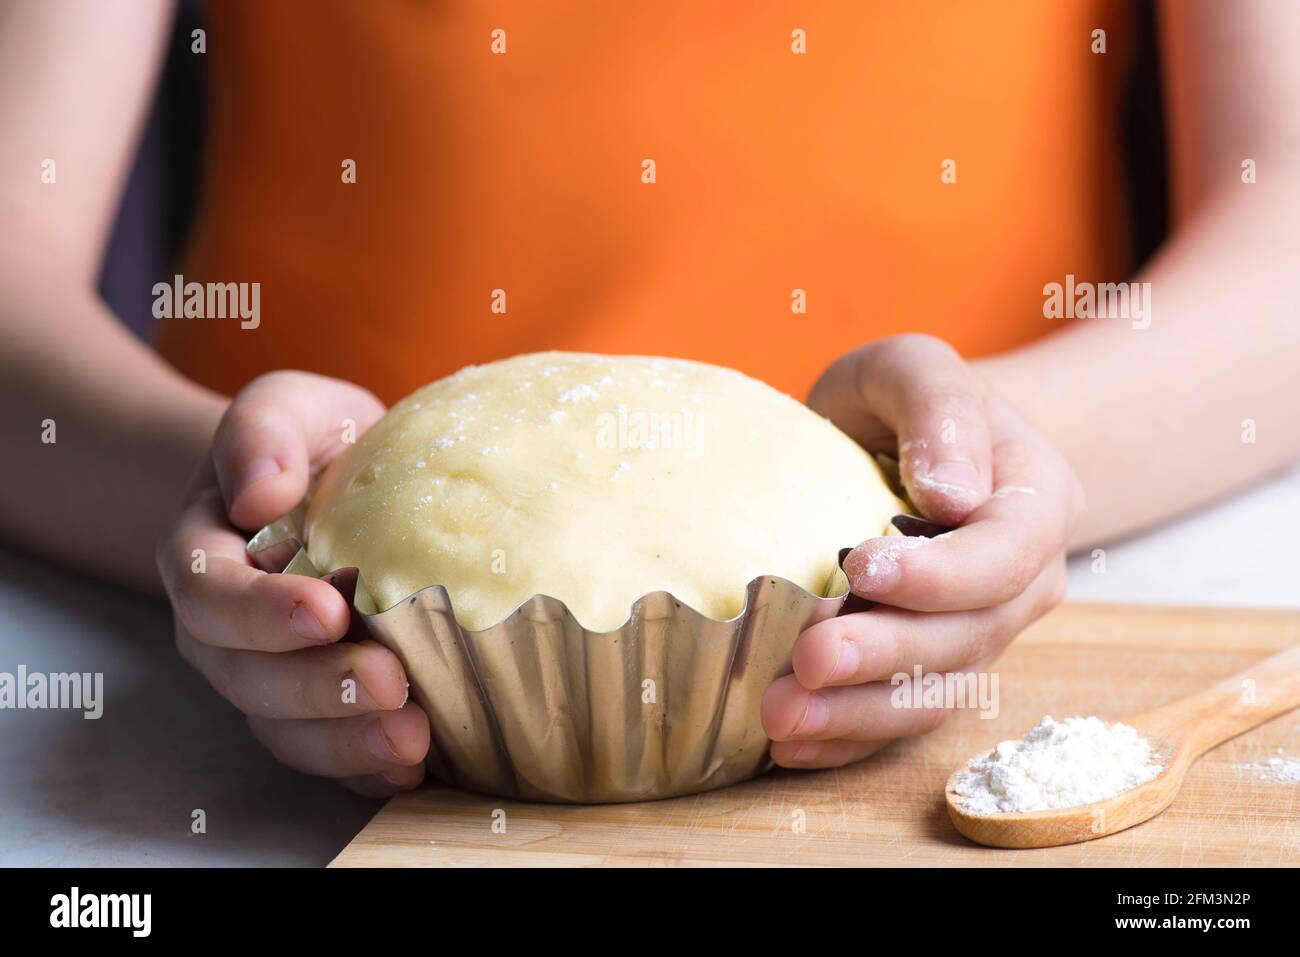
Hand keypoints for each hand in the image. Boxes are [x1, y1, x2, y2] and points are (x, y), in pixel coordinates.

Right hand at [156, 371, 429, 796]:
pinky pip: (328, 753)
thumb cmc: (314, 443)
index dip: (262, 612)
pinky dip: (366, 767)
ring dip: (345, 740)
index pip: (211, 595)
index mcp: (204, 556)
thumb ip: (262, 433)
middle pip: (248, 677)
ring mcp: (268, 677)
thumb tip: (260, 491)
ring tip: (412, 736)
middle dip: (317, 688)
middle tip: (388, 682)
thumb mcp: (289, 408)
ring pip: (285, 728)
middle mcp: (224, 631)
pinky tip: (418, 764)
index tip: (327, 609)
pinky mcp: (317, 710)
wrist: (344, 486)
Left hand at [762, 335, 1083, 768]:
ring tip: (781, 717)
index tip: (861, 567)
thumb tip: (952, 494)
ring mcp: (979, 633)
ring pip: (935, 691)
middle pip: (968, 636)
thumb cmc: (906, 403)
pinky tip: (790, 742)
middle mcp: (1021, 582)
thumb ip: (937, 407)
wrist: (908, 449)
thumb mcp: (913, 368)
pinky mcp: (930, 668)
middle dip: (885, 656)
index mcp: (1036, 501)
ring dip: (859, 714)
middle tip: (807, 660)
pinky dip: (847, 736)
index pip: (1005, 555)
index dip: (939, 574)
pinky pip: (901, 715)